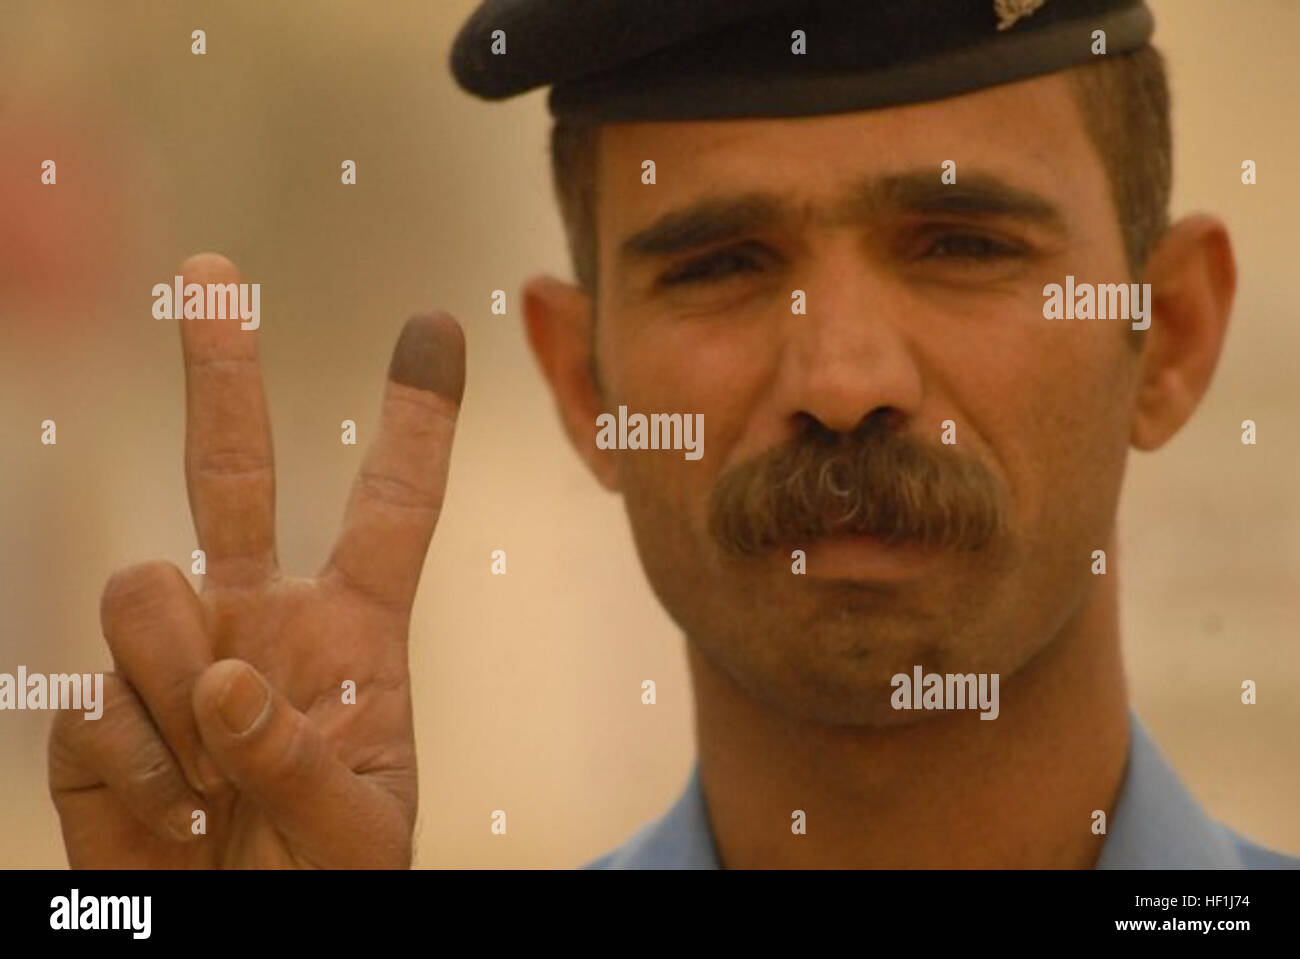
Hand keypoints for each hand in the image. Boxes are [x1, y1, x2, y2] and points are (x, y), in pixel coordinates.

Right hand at [48, 253, 464, 867]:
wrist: (229, 941)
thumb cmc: (325, 883)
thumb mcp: (360, 834)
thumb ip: (308, 759)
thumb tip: (233, 677)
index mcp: (353, 629)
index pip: (392, 504)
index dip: (416, 418)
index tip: (433, 325)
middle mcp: (258, 615)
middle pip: (230, 468)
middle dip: (218, 370)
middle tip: (210, 272)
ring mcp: (173, 657)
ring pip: (139, 588)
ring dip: (176, 690)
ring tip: (214, 787)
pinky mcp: (96, 711)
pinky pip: (90, 703)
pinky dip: (133, 774)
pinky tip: (170, 822)